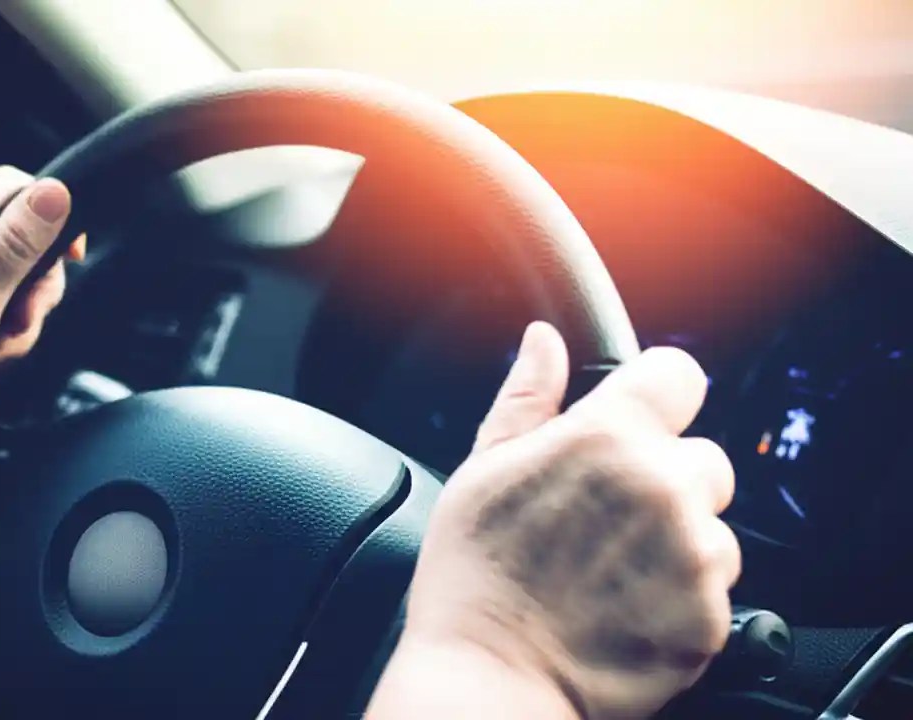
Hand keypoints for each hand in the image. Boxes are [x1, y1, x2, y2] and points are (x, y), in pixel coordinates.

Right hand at [400, 322, 738, 718]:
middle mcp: (662, 486)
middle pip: (703, 457)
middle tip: (603, 521)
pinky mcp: (712, 617)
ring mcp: (693, 555)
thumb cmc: (475, 577)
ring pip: (713, 527)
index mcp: (607, 437)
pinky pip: (715, 590)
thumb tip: (544, 342)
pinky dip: (680, 599)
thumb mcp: (483, 471)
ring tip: (610, 574)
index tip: (635, 421)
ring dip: (678, 543)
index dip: (655, 395)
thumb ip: (526, 399)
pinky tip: (625, 610)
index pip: (679, 373)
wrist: (490, 677)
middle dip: (664, 481)